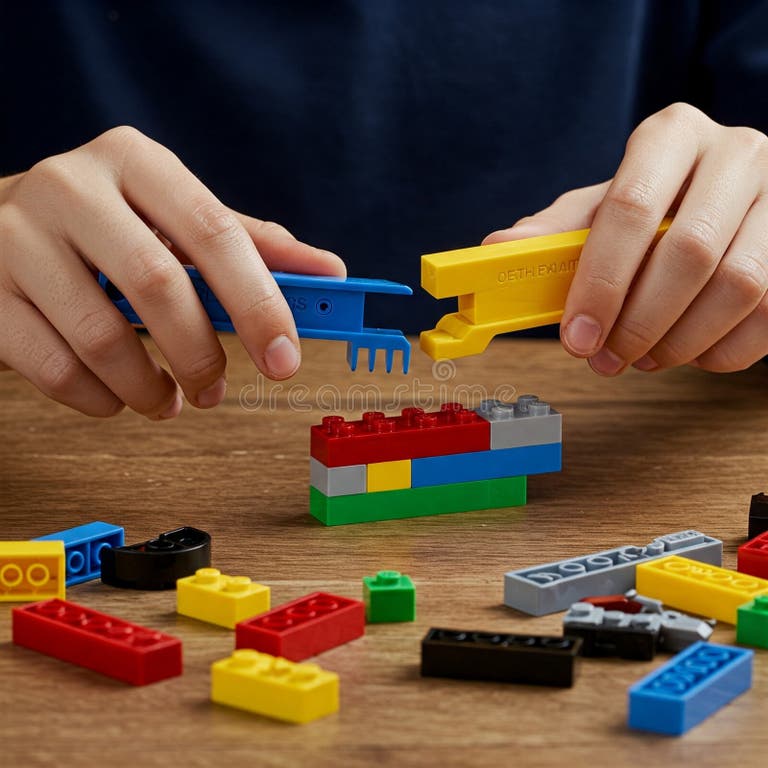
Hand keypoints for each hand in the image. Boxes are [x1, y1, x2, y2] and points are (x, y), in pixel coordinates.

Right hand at [0, 126, 345, 417]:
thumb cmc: (109, 227)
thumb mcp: (177, 219)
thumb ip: (251, 243)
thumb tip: (331, 272)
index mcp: (135, 161)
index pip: (216, 234)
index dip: (260, 302)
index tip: (285, 360)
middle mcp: (71, 187)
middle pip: (158, 286)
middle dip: (200, 355)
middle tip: (216, 391)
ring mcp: (15, 237)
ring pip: (102, 337)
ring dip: (149, 388)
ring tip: (168, 402)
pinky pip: (54, 368)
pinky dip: (98, 400)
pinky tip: (114, 397)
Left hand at [484, 103, 767, 374]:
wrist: (730, 201)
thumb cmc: (656, 206)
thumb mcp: (602, 208)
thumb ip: (557, 232)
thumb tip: (498, 251)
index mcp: (671, 136)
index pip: (630, 208)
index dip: (599, 282)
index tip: (576, 336)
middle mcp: (736, 154)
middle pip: (689, 254)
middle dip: (638, 323)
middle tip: (606, 358)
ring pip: (739, 287)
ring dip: (679, 342)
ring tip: (642, 358)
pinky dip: (722, 351)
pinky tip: (690, 352)